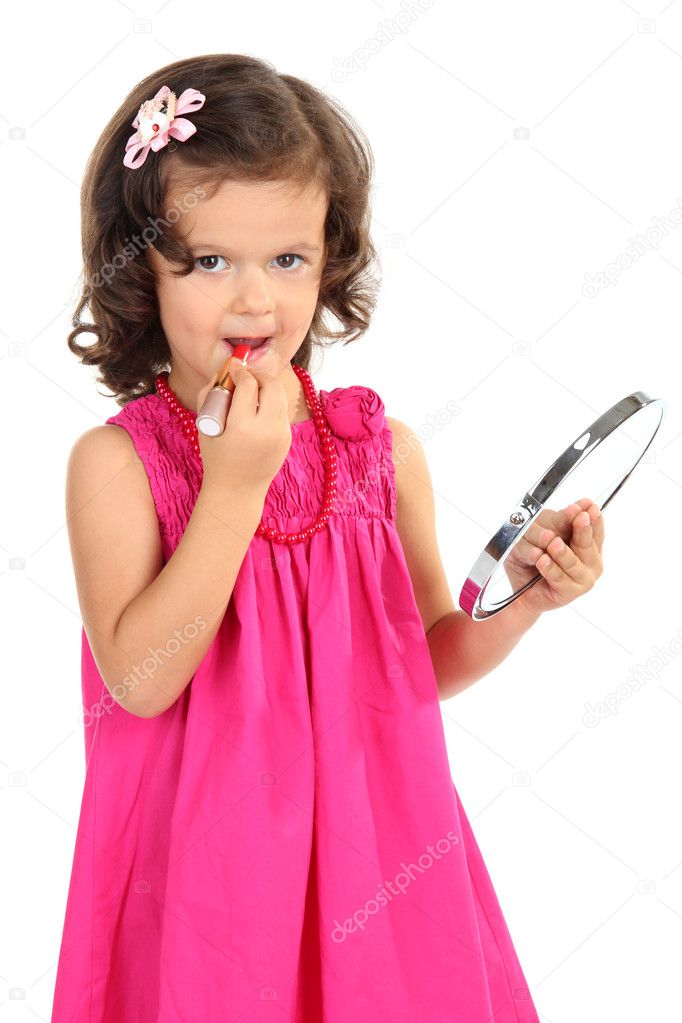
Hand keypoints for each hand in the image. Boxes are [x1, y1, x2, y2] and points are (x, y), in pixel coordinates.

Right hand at [195, 358, 291, 495]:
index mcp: (242, 427)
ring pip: (280, 396)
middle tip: (246, 376)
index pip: (248, 385)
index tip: (233, 368)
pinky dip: (271, 403)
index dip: (240, 371)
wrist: (237, 490)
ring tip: (252, 389)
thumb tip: (223, 371)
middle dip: (258, 375)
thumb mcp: (205, 426)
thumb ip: (210, 394)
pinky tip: (258, 407)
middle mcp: (266, 429)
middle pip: (271, 385)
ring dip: (267, 387)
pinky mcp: (287, 438)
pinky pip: (281, 411)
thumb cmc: (216, 457)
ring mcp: (281, 435)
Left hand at [509, 498, 604, 616]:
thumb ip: (562, 522)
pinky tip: (542, 560)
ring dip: (561, 551)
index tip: (589, 506)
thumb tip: (578, 506)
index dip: (593, 517)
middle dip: (582, 530)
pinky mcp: (570, 593)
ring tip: (553, 542)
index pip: (595, 529)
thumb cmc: (535, 557)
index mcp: (590, 545)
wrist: (522, 587)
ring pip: (571, 562)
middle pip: (586, 544)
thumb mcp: (546, 532)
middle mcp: (592, 563)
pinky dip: (549, 568)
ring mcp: (583, 579)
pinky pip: (557, 577)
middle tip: (579, 516)